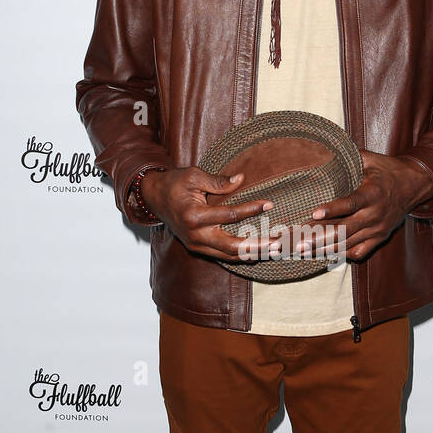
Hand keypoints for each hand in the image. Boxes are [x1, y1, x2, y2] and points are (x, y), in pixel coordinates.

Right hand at [140, 167, 281, 261]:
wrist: (154, 198)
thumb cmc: (174, 184)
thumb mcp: (193, 175)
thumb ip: (217, 181)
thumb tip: (241, 179)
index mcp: (194, 216)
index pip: (229, 215)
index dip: (251, 209)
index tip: (270, 204)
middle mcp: (195, 235)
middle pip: (232, 247)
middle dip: (257, 246)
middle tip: (278, 242)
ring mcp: (196, 245)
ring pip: (229, 257)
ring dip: (253, 254)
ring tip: (273, 249)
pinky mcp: (198, 248)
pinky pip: (223, 256)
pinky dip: (241, 256)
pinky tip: (258, 251)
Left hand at [302, 151, 432, 260]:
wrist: (415, 184)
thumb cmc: (388, 170)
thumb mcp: (370, 159)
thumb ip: (348, 156)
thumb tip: (323, 148)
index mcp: (372, 193)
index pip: (351, 203)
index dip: (332, 209)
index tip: (314, 213)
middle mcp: (375, 214)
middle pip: (345, 230)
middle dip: (319, 238)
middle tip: (298, 243)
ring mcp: (378, 228)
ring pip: (348, 243)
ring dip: (324, 248)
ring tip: (303, 250)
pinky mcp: (380, 237)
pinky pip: (359, 251)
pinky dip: (341, 253)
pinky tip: (324, 252)